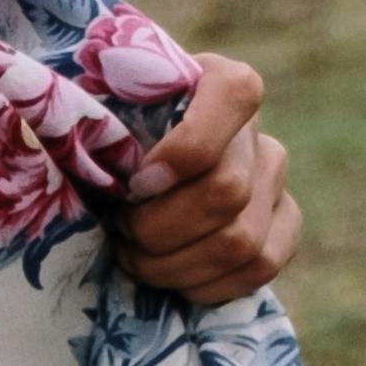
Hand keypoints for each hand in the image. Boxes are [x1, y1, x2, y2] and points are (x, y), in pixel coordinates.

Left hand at [106, 55, 299, 306]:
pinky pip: (259, 268)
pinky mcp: (284, 226)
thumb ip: (97, 110)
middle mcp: (259, 131)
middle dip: (159, 226)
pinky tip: (170, 276)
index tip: (135, 183)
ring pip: (241, 241)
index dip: (186, 148)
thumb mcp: (100, 108)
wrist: (129, 165)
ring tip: (133, 256)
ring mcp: (276, 182)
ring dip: (173, 263)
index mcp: (224, 81)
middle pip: (226, 191)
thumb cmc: (109, 134)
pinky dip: (206, 284)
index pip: (234, 97)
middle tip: (119, 230)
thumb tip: (81, 133)